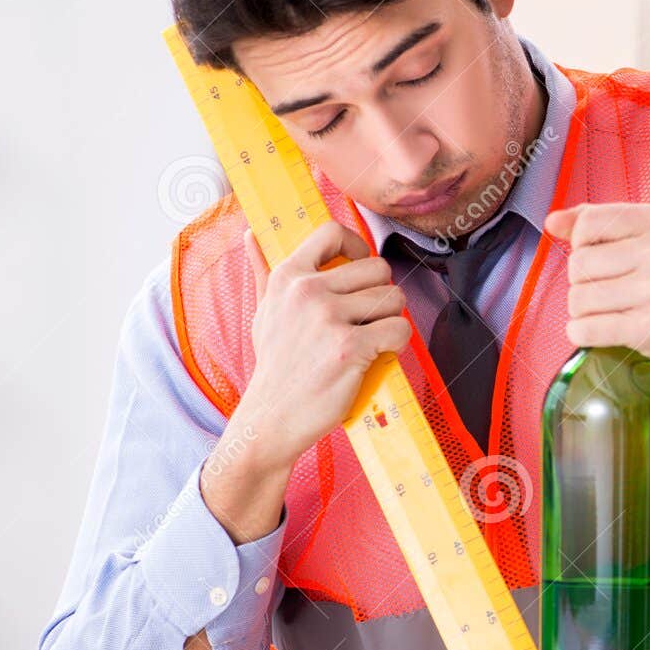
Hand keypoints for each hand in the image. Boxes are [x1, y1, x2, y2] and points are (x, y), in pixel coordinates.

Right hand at [232, 220, 411, 473]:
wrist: (273, 416)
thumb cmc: (275, 364)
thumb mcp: (263, 312)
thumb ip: (263, 272)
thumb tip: (250, 236)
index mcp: (287, 277)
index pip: (332, 232)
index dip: (357, 245)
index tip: (360, 266)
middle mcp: (307, 292)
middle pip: (377, 268)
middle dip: (382, 293)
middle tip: (369, 318)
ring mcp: (329, 319)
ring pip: (393, 298)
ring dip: (391, 319)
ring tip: (373, 337)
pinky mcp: (350, 347)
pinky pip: (399, 329)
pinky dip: (397, 343)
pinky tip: (378, 353)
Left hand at [544, 203, 649, 422]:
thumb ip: (604, 227)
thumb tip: (552, 222)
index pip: (587, 224)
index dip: (584, 249)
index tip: (608, 265)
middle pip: (578, 265)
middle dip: (585, 286)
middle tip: (617, 298)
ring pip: (577, 299)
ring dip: (585, 314)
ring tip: (615, 316)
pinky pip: (586, 329)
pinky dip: (585, 335)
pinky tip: (606, 334)